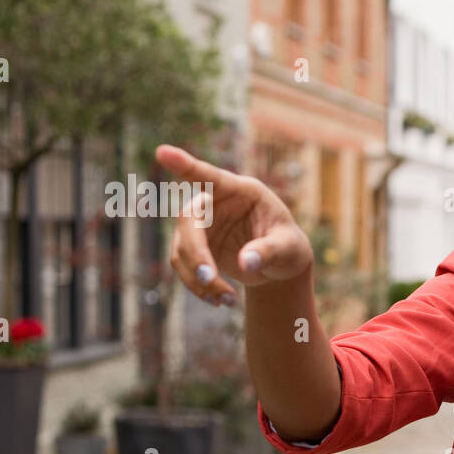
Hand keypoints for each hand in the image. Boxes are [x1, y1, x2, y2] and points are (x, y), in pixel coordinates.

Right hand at [155, 144, 314, 306]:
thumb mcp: (289, 249)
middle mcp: (216, 203)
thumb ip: (269, 252)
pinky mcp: (197, 246)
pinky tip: (220, 301)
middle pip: (188, 220)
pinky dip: (198, 285)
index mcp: (242, 191)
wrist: (281, 267)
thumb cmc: (290, 248)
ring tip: (227, 301)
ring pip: (182, 248)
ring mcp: (203, 225)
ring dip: (198, 277)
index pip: (210, 175)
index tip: (163, 152)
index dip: (185, 165)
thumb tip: (245, 262)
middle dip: (195, 252)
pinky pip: (185, 266)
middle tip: (211, 279)